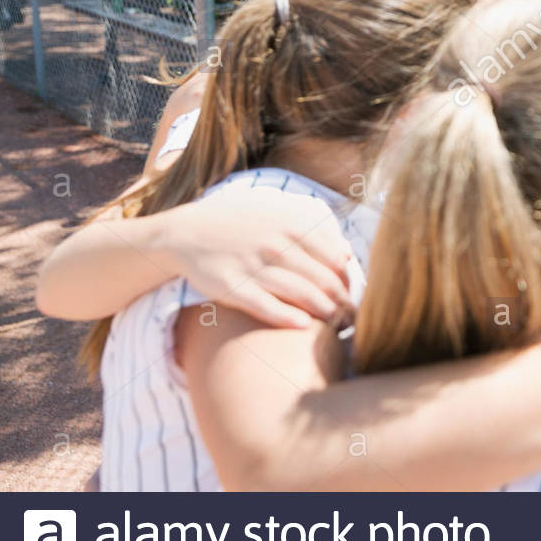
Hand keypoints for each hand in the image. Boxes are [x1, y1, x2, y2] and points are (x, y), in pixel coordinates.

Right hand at [161, 188, 353, 328]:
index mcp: (290, 226)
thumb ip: (313, 231)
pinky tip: (304, 325)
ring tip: (337, 323)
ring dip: (324, 311)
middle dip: (342, 300)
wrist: (186, 232)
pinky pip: (266, 306)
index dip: (348, 280)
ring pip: (301, 293)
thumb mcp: (277, 215)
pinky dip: (288, 317)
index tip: (354, 294)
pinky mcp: (233, 287)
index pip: (334, 258)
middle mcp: (275, 245)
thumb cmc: (242, 226)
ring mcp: (253, 266)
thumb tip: (347, 255)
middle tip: (352, 316)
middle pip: (322, 278)